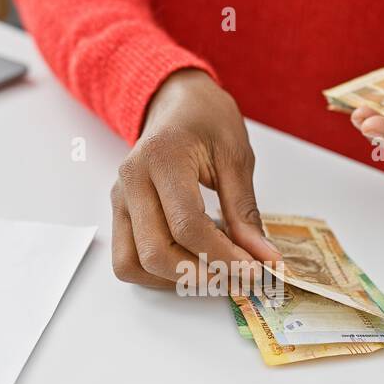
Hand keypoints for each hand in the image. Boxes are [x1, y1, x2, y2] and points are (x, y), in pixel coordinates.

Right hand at [111, 69, 280, 286]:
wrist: (176, 103)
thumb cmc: (206, 121)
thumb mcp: (236, 157)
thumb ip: (245, 211)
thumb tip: (263, 257)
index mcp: (161, 158)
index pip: (187, 226)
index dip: (223, 256)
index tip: (255, 270)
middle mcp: (131, 182)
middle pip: (156, 253)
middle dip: (201, 274)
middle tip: (238, 277)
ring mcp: (120, 200)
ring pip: (134, 264)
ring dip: (175, 280)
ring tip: (215, 271)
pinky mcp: (120, 214)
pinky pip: (128, 261)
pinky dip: (158, 275)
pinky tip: (191, 263)